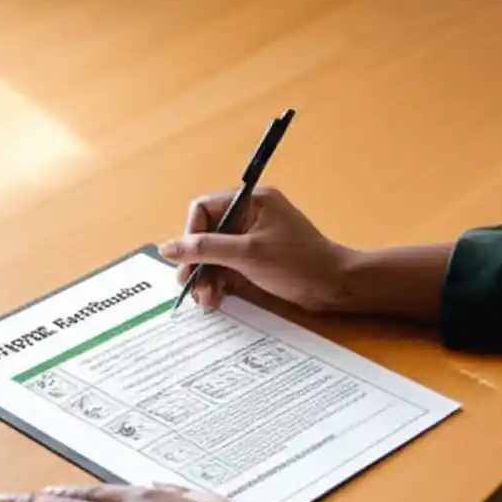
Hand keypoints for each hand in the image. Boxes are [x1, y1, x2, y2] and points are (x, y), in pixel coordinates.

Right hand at [159, 187, 453, 320]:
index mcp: (251, 201)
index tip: (188, 261)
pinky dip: (218, 284)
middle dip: (197, 263)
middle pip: (206, 234)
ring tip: (207, 301)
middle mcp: (249, 216)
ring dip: (206, 278)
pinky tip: (216, 300)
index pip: (203, 209)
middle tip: (191, 288)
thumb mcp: (247, 254)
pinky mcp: (255, 260)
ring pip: (213, 255)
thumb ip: (204, 249)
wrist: (335, 287)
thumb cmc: (298, 263)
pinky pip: (226, 268)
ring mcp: (251, 239)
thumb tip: (167, 248)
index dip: (190, 234)